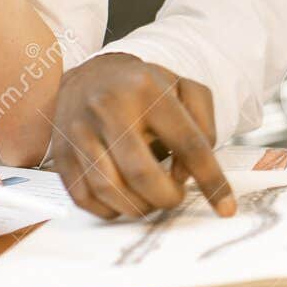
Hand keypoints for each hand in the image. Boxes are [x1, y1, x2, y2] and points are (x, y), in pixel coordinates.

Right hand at [48, 53, 234, 219]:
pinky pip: (85, 198)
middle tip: (175, 196)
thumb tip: (187, 172)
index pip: (187, 142)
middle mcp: (108, 109)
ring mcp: (79, 132)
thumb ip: (203, 126)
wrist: (89, 76)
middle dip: (167, 198)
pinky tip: (125, 199)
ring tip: (151, 198)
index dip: (211, 180)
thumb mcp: (185, 89)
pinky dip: (110, 210)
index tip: (226, 208)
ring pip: (110, 190)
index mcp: (147, 90)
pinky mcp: (60, 154)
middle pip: (142, 174)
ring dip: (139, 207)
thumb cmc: (145, 89)